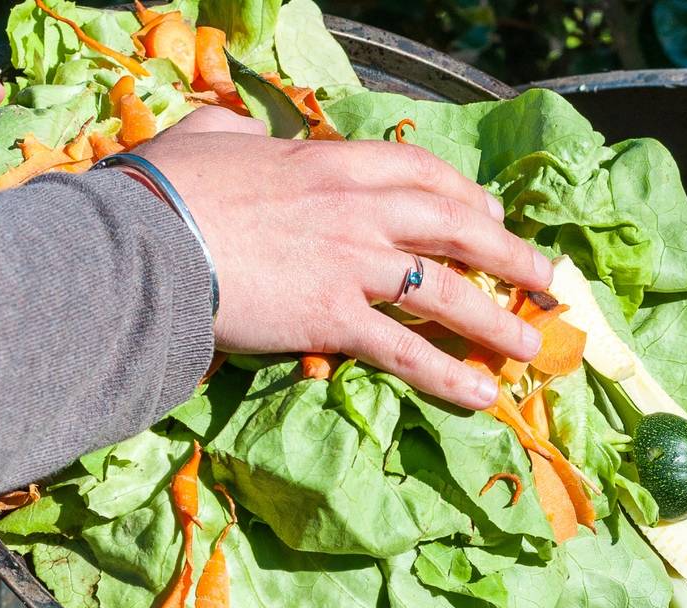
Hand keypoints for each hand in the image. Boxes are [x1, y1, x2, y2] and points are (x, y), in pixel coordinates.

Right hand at [136, 107, 551, 409]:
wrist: (142, 243)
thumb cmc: (164, 190)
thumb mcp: (208, 139)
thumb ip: (239, 134)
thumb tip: (244, 133)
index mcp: (331, 162)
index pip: (419, 171)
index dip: (463, 194)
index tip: (489, 213)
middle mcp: (357, 210)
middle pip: (454, 227)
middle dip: (507, 253)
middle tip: (545, 276)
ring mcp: (352, 265)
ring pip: (446, 291)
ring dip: (496, 318)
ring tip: (531, 344)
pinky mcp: (335, 319)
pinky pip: (406, 350)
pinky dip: (448, 374)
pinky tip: (482, 395)